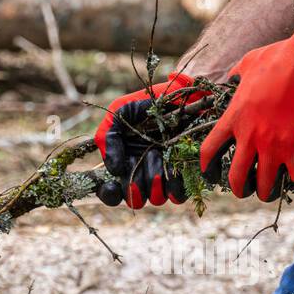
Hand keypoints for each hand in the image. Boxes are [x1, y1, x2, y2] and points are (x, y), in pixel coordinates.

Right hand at [95, 73, 202, 208]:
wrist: (181, 94)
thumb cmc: (147, 103)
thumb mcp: (120, 111)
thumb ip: (108, 138)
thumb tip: (113, 171)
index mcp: (124, 164)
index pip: (112, 194)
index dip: (110, 194)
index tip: (112, 185)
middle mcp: (142, 175)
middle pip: (135, 199)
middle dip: (136, 183)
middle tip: (143, 157)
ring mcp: (164, 178)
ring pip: (156, 198)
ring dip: (155, 180)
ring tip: (160, 154)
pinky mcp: (184, 177)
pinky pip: (178, 195)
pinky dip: (175, 184)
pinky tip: (175, 164)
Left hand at [199, 12, 293, 200]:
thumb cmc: (278, 58)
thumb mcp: (248, 62)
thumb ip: (237, 74)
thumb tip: (233, 76)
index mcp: (234, 117)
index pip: (210, 149)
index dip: (207, 165)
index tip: (209, 172)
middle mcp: (249, 135)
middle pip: (236, 176)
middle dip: (238, 189)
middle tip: (243, 191)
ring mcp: (272, 143)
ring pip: (264, 183)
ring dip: (266, 191)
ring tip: (268, 193)